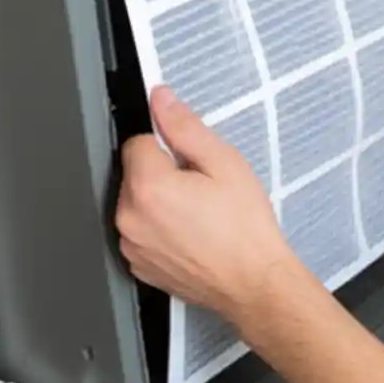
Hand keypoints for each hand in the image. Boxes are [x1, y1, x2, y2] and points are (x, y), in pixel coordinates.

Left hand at [116, 87, 300, 319]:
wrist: (254, 283)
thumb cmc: (246, 228)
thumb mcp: (225, 164)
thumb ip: (186, 127)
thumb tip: (161, 99)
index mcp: (148, 186)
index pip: (138, 141)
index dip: (168, 147)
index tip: (192, 164)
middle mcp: (130, 217)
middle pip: (134, 173)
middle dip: (162, 174)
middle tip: (201, 190)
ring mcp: (131, 245)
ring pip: (137, 203)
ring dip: (159, 202)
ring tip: (198, 216)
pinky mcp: (138, 265)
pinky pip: (140, 232)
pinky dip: (159, 229)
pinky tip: (190, 235)